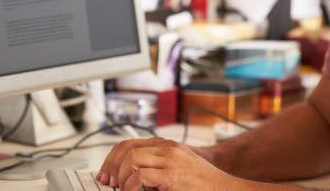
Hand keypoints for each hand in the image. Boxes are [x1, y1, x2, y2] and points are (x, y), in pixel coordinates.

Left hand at [97, 137, 239, 190]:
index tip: (105, 172)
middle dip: (111, 165)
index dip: (112, 158)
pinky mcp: (172, 175)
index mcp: (167, 145)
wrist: (224, 187)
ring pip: (131, 159)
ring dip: (121, 176)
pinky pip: (141, 175)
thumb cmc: (202, 182)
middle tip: (107, 181)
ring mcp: (170, 160)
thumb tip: (129, 177)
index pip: (129, 143)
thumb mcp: (176, 168)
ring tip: (122, 188)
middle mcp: (167, 148)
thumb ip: (156, 167)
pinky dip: (130, 184)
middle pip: (127, 148)